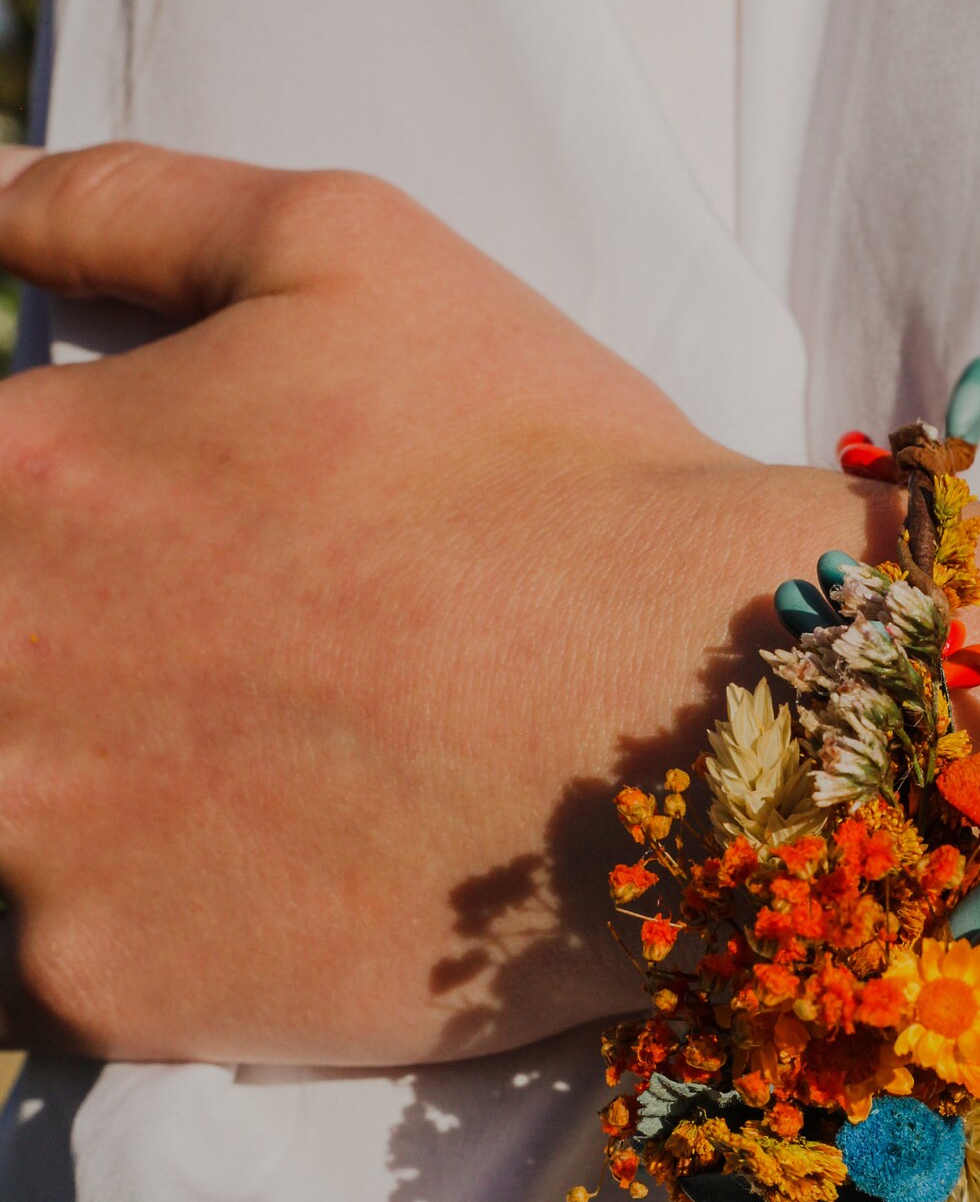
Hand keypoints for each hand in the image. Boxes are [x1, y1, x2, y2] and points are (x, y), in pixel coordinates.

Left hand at [0, 142, 878, 1062]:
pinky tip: (247, 897)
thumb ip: (131, 211)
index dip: (35, 542)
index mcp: (22, 472)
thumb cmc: (545, 472)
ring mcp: (34, 841)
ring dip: (60, 816)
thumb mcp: (349, 252)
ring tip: (220, 799)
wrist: (691, 712)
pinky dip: (117, 943)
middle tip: (202, 692)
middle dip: (51, 680)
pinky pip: (44, 979)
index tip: (114, 582)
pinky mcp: (108, 990)